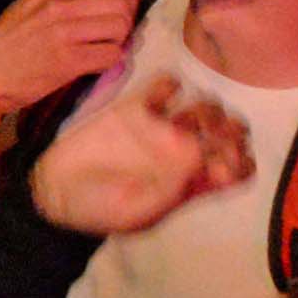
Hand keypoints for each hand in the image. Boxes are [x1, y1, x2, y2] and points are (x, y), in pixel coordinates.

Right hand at [0, 0, 137, 121]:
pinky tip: (97, 64)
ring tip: (105, 48)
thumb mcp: (29, 5)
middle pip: (120, 4)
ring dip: (120, 41)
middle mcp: (57, 6)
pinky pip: (112, 55)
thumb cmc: (10, 42)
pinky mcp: (67, 62)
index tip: (120, 12)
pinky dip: (111, 61)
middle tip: (115, 34)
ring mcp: (62, 33)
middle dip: (126, 20)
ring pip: (120, 28)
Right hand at [29, 72, 252, 235]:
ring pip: (204, 108)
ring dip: (208, 107)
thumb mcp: (138, 214)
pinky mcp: (135, 110)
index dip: (240, 160)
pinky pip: (164, 88)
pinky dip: (171, 83)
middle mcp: (184, 154)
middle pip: (229, 133)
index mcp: (192, 184)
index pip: (238, 168)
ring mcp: (161, 130)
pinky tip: (163, 94)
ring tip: (191, 115)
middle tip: (214, 132)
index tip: (224, 159)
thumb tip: (202, 163)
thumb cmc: (99, 210)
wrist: (56, 191)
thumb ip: (172, 192)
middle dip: (231, 129)